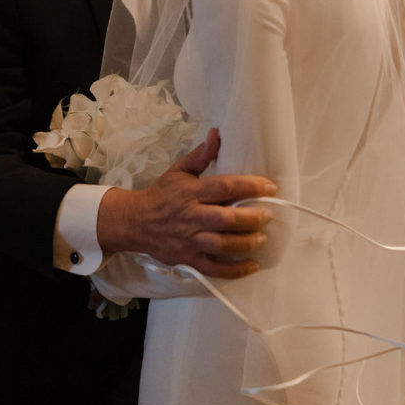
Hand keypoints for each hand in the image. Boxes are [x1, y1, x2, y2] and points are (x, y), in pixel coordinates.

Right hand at [96, 128, 276, 278]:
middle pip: (226, 219)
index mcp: (191, 192)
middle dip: (251, 218)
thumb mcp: (179, 170)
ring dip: (245, 243)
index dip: (250, 186)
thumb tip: (217, 134)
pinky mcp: (189, 259)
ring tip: (261, 238)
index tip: (270, 187)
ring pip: (222, 245)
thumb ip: (201, 155)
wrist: (134, 222)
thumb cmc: (161, 194)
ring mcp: (190, 240)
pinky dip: (234, 270)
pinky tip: (251, 266)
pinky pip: (214, 268)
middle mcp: (192, 216)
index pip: (224, 187)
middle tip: (267, 214)